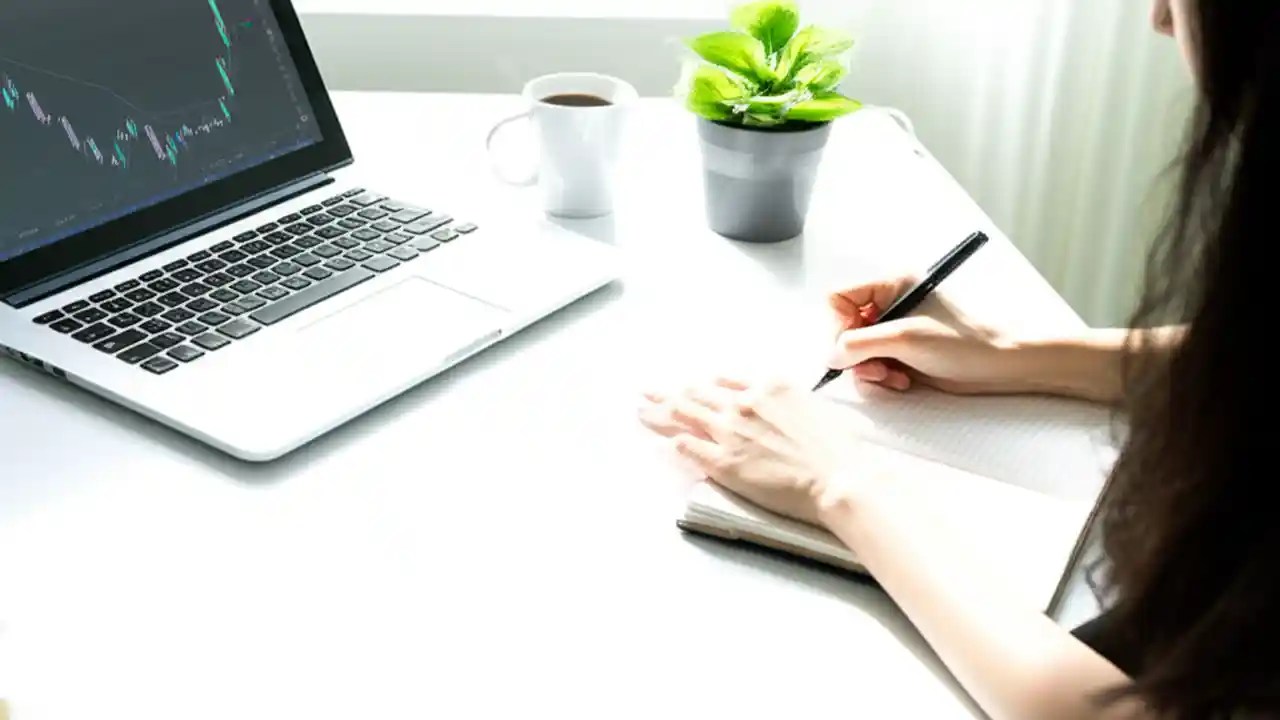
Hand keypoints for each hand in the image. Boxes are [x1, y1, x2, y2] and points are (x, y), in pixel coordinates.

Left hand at [639, 378, 870, 525]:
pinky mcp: (723, 462)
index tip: (695, 388)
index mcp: (770, 387)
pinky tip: (665, 440)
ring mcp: (730, 432)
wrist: (837, 479)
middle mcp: (744, 404)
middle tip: (649, 392)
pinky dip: (675, 441)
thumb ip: (787, 400)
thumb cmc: (837, 450)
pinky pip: (689, 447)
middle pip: (699, 396)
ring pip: (685, 415)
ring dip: (660, 411)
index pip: (727, 384)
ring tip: (643, 408)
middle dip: (672, 395)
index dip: (707, 387)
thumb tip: (774, 399)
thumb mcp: (816, 408)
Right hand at [828, 274, 1018, 394]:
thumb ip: (859, 344)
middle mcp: (891, 305)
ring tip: (892, 377)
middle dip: (856, 354)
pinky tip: (902, 382)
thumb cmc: (962, 343)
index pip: (840, 297)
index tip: (846, 348)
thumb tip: (831, 355)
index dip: (836, 324)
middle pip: (845, 328)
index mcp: (892, 286)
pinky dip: (881, 378)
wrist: (999, 367)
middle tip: (874, 368)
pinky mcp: (903, 355)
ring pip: (857, 352)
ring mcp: (896, 332)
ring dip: (869, 370)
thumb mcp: (905, 338)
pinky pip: (872, 367)